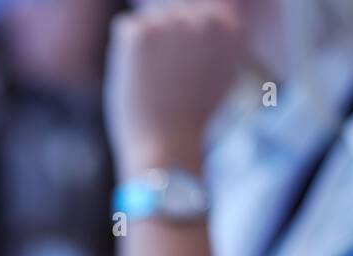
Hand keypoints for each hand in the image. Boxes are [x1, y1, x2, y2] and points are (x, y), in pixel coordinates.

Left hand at [106, 1, 244, 174]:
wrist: (167, 146)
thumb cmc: (188, 119)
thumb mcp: (219, 74)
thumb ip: (217, 42)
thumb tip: (212, 17)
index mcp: (230, 26)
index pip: (201, 13)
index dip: (185, 44)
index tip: (183, 71)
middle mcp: (206, 17)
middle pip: (172, 14)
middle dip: (164, 44)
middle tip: (166, 83)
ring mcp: (173, 21)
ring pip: (148, 22)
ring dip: (145, 48)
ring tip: (155, 83)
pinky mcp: (141, 32)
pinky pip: (124, 29)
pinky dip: (122, 54)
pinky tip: (138, 80)